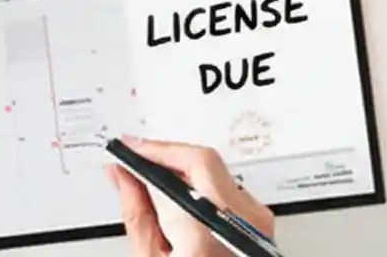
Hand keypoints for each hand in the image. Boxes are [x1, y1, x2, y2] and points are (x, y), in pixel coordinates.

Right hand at [106, 137, 273, 255]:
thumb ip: (137, 216)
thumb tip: (124, 179)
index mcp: (205, 237)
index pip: (171, 176)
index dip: (145, 156)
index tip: (129, 150)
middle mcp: (239, 224)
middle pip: (202, 161)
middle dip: (167, 153)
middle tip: (140, 155)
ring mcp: (257, 223)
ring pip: (220, 171)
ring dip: (187, 169)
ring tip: (158, 179)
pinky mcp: (262, 225)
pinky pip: (231, 189)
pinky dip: (205, 186)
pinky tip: (183, 196)